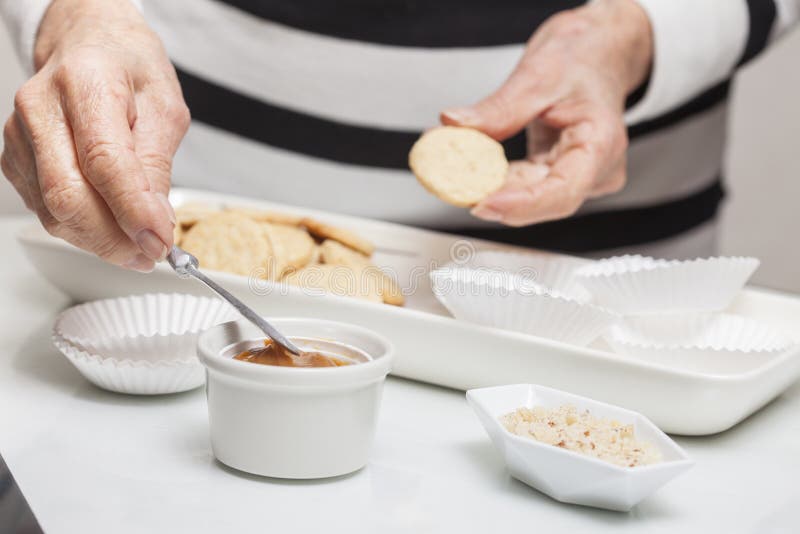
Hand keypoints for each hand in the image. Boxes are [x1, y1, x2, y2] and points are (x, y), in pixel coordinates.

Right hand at [1, 0, 189, 270]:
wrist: (89, 44)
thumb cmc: (128, 68)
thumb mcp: (164, 108)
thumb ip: (156, 165)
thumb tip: (154, 221)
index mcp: (85, 83)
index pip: (104, 161)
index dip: (133, 211)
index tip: (160, 242)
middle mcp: (42, 108)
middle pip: (69, 197)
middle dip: (115, 239)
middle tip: (153, 253)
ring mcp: (20, 136)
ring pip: (55, 213)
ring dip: (101, 241)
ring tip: (139, 243)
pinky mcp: (16, 160)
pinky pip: (48, 212)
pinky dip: (84, 231)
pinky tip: (112, 226)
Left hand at [441, 0, 652, 225]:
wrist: (596, 52)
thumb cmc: (582, 59)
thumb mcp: (538, 74)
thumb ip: (498, 108)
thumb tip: (455, 125)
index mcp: (601, 144)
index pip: (563, 190)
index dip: (522, 204)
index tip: (483, 202)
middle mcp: (594, 169)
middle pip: (544, 201)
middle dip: (495, 197)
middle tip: (451, 186)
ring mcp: (578, 175)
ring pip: (531, 197)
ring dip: (490, 188)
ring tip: (451, 176)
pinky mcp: (558, 174)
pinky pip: (525, 185)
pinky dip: (495, 179)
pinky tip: (468, 171)